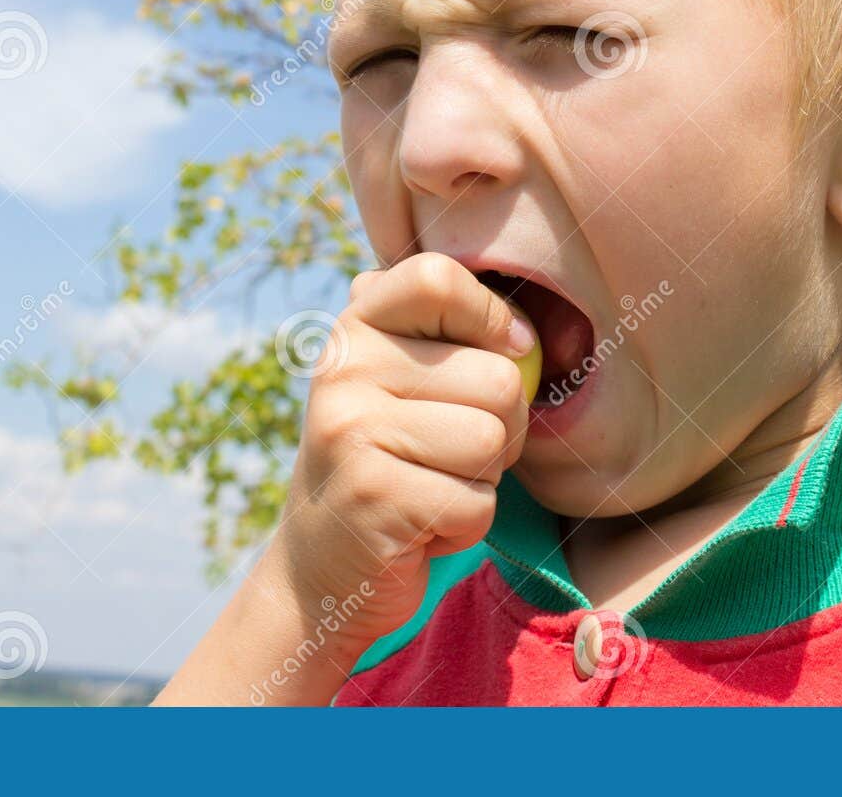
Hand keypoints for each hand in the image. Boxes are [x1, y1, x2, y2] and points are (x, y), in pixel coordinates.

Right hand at [263, 251, 535, 653]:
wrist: (321, 564)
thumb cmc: (390, 457)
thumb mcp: (400, 379)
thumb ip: (443, 330)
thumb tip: (520, 334)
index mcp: (356, 326)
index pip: (437, 277)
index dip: (491, 314)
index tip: (501, 350)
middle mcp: (343, 368)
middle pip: (497, 378)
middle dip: (503, 426)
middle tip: (451, 450)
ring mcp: (351, 431)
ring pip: (491, 441)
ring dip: (483, 478)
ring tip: (433, 483)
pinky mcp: (372, 498)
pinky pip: (476, 503)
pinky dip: (465, 524)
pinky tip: (420, 524)